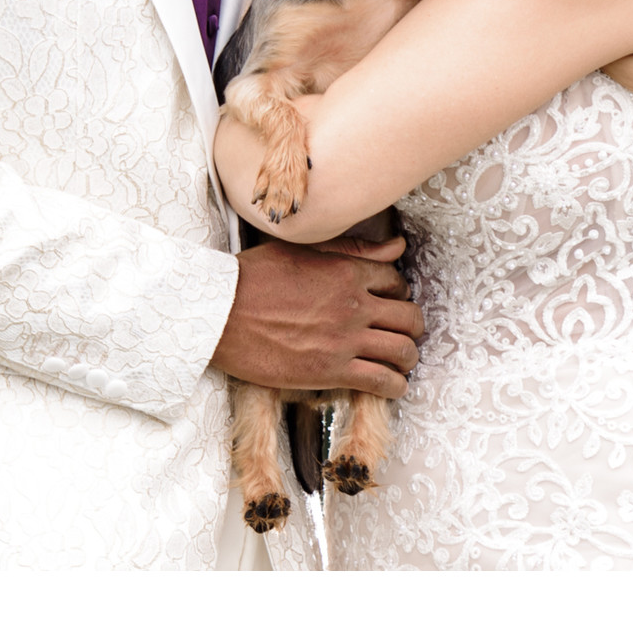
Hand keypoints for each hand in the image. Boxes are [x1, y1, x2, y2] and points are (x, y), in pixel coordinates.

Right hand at [209, 233, 423, 397]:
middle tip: (402, 332)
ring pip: (402, 351)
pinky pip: (383, 382)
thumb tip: (397, 246)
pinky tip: (390, 385)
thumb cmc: (253, 277)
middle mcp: (353, 305)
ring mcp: (345, 340)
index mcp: (346, 271)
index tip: (389, 301)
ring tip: (400, 361)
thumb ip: (352, 249)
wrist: (221, 314)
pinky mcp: (332, 371)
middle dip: (411, 326)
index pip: (395, 280)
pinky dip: (395, 385)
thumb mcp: (302, 250)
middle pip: (409, 317)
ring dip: (407, 357)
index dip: (397, 292)